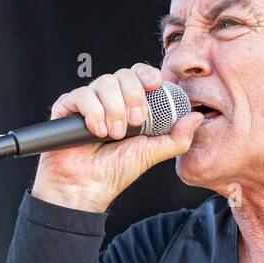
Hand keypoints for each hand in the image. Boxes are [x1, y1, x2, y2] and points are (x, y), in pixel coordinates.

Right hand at [31, 63, 203, 211]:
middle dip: (133, 96)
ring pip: (104, 82)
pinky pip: (82, 95)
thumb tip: (196, 117)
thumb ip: (176, 137)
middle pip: (123, 74)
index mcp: (129, 104)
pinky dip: (93, 112)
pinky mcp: (67, 108)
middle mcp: (109, 99)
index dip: (147, 75)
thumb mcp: (152, 153)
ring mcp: (88, 102)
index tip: (154, 85)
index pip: (138, 75)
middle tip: (135, 123)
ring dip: (114, 109)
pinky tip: (97, 132)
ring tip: (114, 135)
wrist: (88, 187)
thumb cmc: (116, 171)